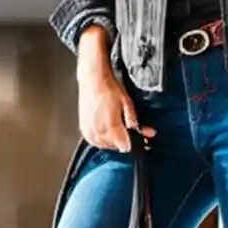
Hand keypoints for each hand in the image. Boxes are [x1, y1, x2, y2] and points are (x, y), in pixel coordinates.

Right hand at [76, 27, 154, 151]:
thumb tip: (144, 134)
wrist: (92, 80)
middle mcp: (98, 133)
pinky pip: (95, 141)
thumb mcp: (128, 105)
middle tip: (127, 127)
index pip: (125, 146)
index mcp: (110, 128)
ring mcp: (89, 132)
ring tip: (115, 126)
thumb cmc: (109, 89)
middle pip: (115, 147)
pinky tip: (105, 128)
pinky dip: (101, 138)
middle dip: (123, 140)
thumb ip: (134, 123)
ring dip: (112, 140)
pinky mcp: (83, 129)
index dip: (133, 142)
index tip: (138, 136)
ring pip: (105, 146)